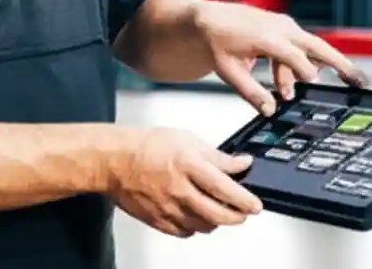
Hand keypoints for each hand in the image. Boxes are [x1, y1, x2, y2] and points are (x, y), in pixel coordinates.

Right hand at [108, 128, 262, 237]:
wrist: (115, 161)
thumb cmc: (148, 146)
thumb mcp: (188, 139)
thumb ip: (217, 155)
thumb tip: (241, 163)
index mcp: (188, 165)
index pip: (225, 188)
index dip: (244, 199)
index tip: (255, 203)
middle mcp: (180, 189)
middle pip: (218, 214)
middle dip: (237, 216)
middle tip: (244, 211)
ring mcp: (168, 208)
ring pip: (204, 226)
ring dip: (217, 221)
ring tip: (220, 210)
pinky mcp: (159, 221)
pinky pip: (185, 232)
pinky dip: (196, 226)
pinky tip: (196, 215)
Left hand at [191, 0, 368, 114]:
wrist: (208, 19)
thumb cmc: (216, 40)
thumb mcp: (228, 70)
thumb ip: (250, 92)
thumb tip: (269, 110)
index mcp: (267, 36)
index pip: (293, 54)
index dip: (304, 71)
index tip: (312, 84)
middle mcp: (281, 28)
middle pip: (318, 46)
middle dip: (340, 63)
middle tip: (358, 80)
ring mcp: (285, 26)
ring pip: (312, 48)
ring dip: (314, 70)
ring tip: (308, 90)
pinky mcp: (284, 28)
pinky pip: (300, 48)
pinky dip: (300, 66)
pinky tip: (286, 86)